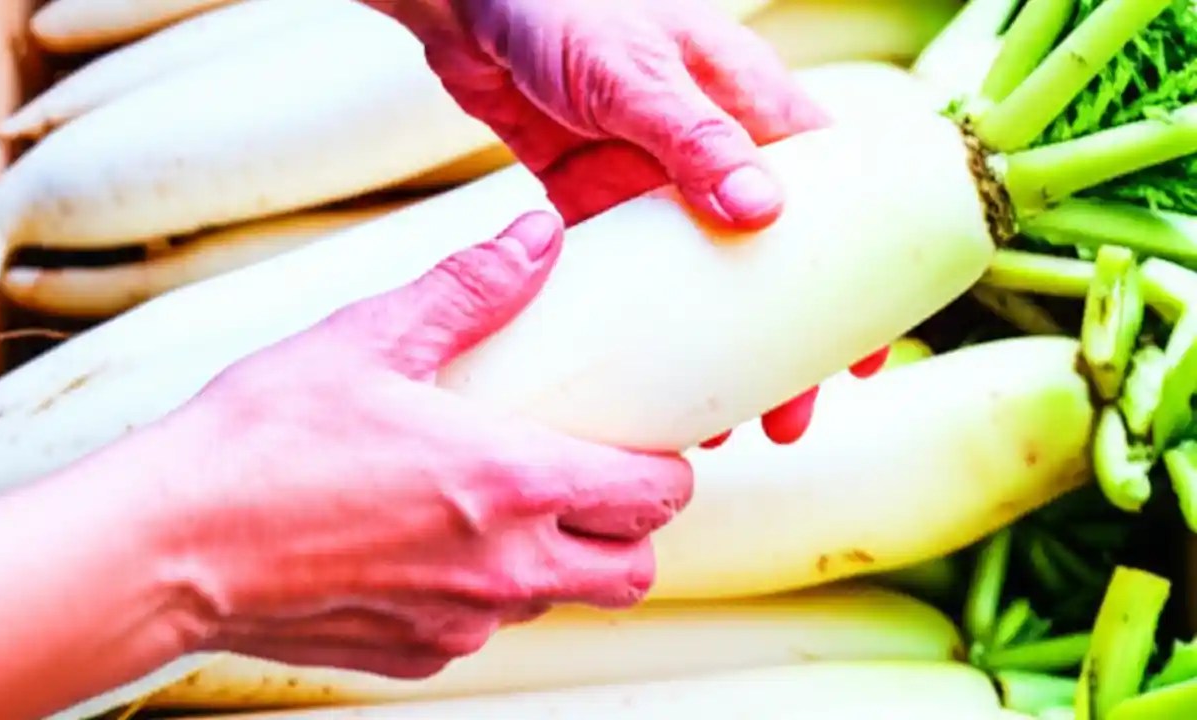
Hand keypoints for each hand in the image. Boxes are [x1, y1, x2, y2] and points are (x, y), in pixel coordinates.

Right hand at [147, 211, 693, 678]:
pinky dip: (482, 594)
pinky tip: (432, 545)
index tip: (648, 447)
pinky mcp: (414, 653)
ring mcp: (460, 621)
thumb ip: (472, 289)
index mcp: (512, 483)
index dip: (669, 471)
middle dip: (631, 530)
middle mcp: (503, 568)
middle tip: (593, 482)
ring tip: (505, 506)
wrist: (172, 543)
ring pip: (560, 603)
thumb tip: (536, 240)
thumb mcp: (372, 337)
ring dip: (558, 560)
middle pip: (633, 571)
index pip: (655, 498)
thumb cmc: (262, 442)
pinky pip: (483, 631)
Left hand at [384, 0, 884, 445]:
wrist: (471, 8)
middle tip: (788, 417)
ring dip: (712, 351)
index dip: (852, 281)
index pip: (831, 203)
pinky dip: (640, 332)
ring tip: (720, 424)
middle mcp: (712, 154)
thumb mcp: (638, 72)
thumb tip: (760, 212)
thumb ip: (695, 137)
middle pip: (769, 264)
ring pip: (701, 285)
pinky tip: (644, 384)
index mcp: (750, 107)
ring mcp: (654, 186)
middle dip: (783, 345)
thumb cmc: (565, 10)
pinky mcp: (598, 205)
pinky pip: (629, 281)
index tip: (864, 352)